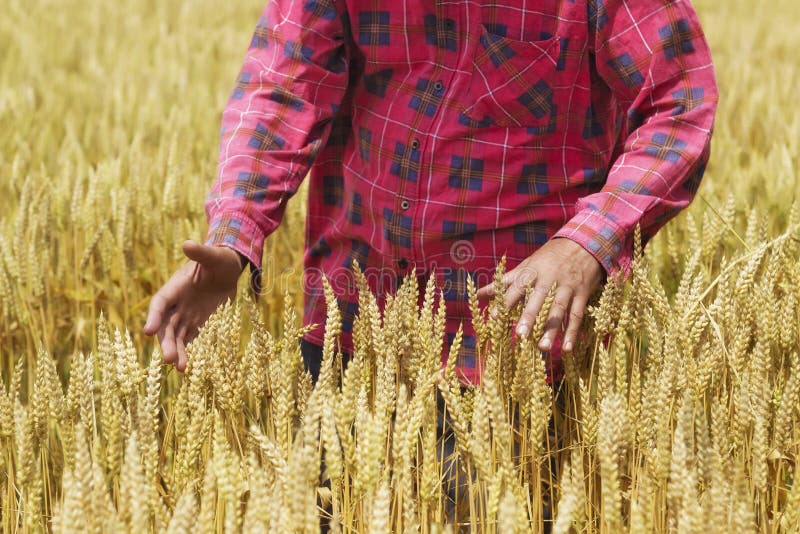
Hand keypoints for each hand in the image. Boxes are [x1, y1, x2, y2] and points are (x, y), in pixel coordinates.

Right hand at [143, 240, 244, 370]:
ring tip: (181, 369)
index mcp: (174, 287)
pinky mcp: (200, 324)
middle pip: (167, 326)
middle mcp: (177, 305)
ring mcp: (187, 316)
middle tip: (168, 359)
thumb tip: (187, 244)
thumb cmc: (219, 259)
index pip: (160, 303)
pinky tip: (192, 366)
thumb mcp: (213, 256)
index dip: (154, 316)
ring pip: (178, 337)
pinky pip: (193, 340)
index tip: (148, 331)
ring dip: (178, 352)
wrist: (228, 270)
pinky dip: (191, 352)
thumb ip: (201, 253)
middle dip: (166, 342)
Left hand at [476, 237, 603, 352]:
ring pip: (559, 309)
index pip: (517, 287)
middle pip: (539, 299)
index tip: (495, 317)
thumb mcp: (526, 265)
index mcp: (533, 271)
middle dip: (530, 316)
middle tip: (520, 335)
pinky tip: (567, 348)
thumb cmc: (547, 258)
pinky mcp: (582, 294)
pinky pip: (577, 315)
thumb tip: (477, 294)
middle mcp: (549, 279)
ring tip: (542, 347)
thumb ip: (503, 283)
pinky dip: (572, 332)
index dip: (506, 301)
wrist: (582, 244)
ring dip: (551, 329)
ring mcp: (567, 287)